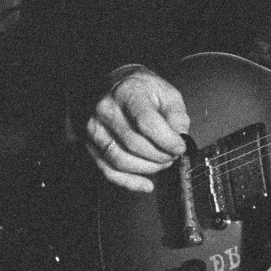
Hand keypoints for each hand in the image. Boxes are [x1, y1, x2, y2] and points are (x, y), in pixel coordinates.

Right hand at [86, 68, 190, 193]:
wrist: (117, 86)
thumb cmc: (143, 90)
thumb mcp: (167, 93)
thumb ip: (177, 116)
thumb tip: (180, 139)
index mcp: (127, 93)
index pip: (145, 122)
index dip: (166, 140)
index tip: (180, 147)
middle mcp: (106, 110)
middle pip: (134, 144)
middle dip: (159, 156)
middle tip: (173, 156)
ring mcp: (95, 129)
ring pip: (121, 160)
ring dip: (147, 169)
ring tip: (162, 163)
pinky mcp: (91, 145)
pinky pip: (109, 171)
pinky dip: (129, 182)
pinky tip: (146, 184)